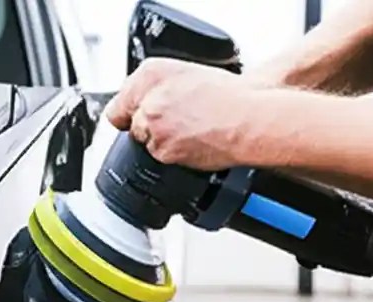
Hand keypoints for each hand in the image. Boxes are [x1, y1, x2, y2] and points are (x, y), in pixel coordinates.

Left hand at [105, 57, 260, 169]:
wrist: (252, 119)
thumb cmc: (231, 97)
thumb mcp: (190, 76)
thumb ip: (160, 88)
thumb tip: (141, 104)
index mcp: (153, 73)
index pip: (120, 101)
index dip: (130, 111)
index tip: (139, 115)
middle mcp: (148, 98)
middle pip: (129, 124)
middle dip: (147, 127)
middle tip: (177, 123)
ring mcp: (153, 125)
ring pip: (144, 141)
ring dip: (161, 141)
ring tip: (191, 131)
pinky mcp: (161, 149)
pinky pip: (159, 157)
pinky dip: (173, 154)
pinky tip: (194, 142)